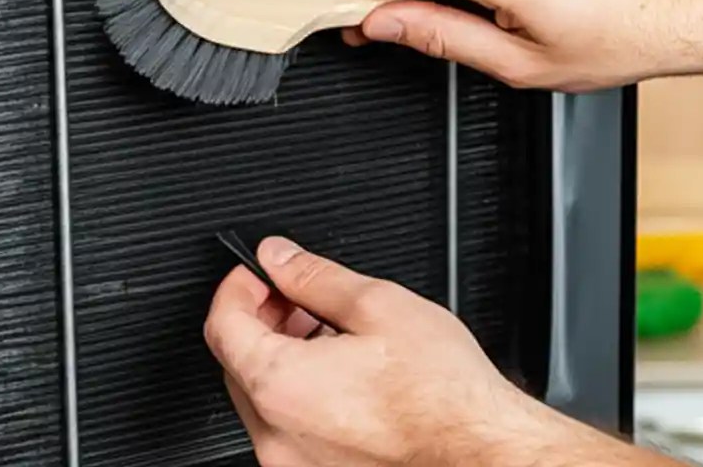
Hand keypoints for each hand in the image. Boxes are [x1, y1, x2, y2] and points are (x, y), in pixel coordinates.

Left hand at [203, 237, 541, 466]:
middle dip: (262, 321)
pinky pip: (289, 430)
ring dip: (281, 360)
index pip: (222, 325)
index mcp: (280, 384)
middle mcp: (275, 434)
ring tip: (330, 335)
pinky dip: (301, 398)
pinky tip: (341, 377)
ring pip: (263, 400)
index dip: (238, 288)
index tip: (258, 273)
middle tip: (297, 298)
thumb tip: (279, 257)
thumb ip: (315, 276)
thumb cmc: (442, 393)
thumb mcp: (378, 306)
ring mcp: (291, 465)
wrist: (479, 449)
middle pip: (237, 363)